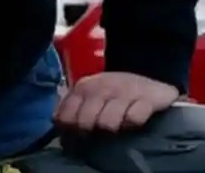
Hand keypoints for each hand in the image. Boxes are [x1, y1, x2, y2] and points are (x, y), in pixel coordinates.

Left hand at [53, 72, 178, 132]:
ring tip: (117, 127)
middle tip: (97, 132)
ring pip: (107, 123)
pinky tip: (132, 122)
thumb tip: (55, 121)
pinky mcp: (148, 99)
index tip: (74, 132)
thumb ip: (72, 105)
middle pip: (85, 122)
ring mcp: (125, 93)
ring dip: (111, 128)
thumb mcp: (91, 93)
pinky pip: (134, 118)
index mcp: (84, 87)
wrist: (149, 71)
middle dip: (89, 131)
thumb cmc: (114, 90)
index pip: (66, 115)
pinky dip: (132, 123)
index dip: (68, 128)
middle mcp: (102, 88)